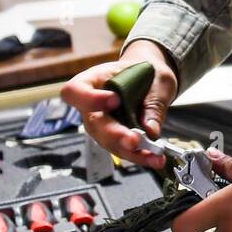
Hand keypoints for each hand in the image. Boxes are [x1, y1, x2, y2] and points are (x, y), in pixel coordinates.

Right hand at [60, 40, 177, 160]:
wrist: (149, 79)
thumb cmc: (144, 74)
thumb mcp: (155, 80)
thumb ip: (152, 103)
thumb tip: (150, 129)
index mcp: (92, 81)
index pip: (76, 91)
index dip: (90, 99)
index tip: (114, 100)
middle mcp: (91, 107)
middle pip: (94, 124)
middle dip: (114, 134)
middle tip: (133, 140)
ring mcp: (101, 125)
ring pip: (108, 142)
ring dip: (130, 151)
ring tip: (153, 154)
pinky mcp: (114, 139)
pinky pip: (122, 150)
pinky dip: (140, 156)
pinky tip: (155, 158)